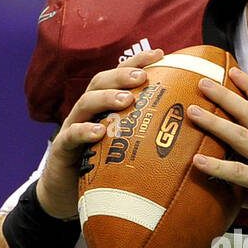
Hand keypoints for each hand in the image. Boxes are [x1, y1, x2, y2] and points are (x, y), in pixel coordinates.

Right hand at [35, 48, 164, 218]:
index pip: (118, 77)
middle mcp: (87, 112)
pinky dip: (83, 131)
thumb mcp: (125, 147)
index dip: (136, 62)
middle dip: (121, 75)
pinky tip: (97, 131)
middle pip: (100, 83)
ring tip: (125, 99)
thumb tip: (185, 128)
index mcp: (102, 107)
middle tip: (142, 77)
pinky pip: (70, 136)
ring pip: (85, 104)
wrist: (66, 194)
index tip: (160, 54)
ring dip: (105, 97)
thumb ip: (145, 134)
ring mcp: (72, 128)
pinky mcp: (62, 149)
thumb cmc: (101, 168)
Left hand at [188, 66, 247, 247]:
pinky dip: (216, 166)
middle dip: (226, 94)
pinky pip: (238, 173)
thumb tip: (219, 177)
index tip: (233, 69)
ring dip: (215, 122)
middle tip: (202, 82)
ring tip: (193, 113)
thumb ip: (245, 172)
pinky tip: (196, 162)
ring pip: (242, 136)